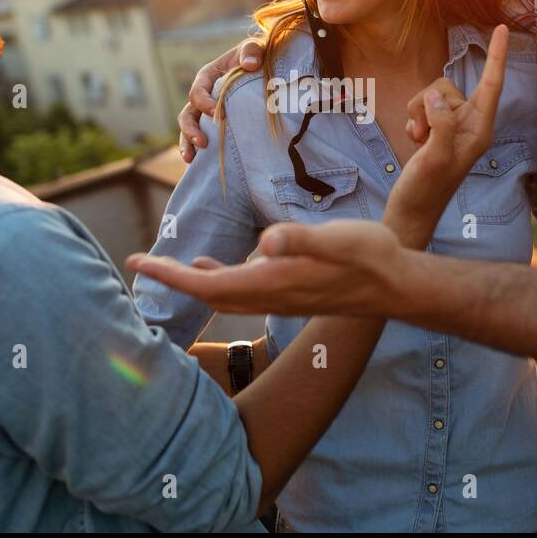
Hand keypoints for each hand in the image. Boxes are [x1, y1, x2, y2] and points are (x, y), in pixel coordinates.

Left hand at [126, 220, 405, 316]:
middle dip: (172, 280)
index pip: (208, 284)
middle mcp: (271, 295)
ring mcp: (281, 297)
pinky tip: (215, 266)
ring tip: (166, 267)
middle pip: (209, 292)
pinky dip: (219, 279)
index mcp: (273, 281)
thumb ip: (301, 240)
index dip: (170, 276)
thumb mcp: (339, 240)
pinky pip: (242, 291)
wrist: (398, 285)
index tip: (138, 263)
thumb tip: (266, 242)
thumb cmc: (372, 256)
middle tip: (139, 264)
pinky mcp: (290, 292)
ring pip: (224, 294)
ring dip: (193, 281)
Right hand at [178, 37, 265, 162]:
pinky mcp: (214, 126)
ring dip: (187, 144)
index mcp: (207, 77)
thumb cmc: (256, 56)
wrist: (263, 69)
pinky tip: (200, 166)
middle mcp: (202, 97)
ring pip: (188, 129)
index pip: (198, 91)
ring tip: (191, 159)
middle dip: (191, 130)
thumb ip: (251, 51)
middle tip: (203, 143)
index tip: (218, 113)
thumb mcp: (255, 48)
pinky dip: (198, 152)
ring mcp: (206, 114)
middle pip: (187, 115)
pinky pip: (201, 140)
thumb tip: (249, 65)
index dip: (204, 103)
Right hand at [393, 24, 509, 220]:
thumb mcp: (434, 157)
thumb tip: (437, 97)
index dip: (495, 56)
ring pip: (431, 96)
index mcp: (480, 131)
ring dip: (417, 114)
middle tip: (421, 135)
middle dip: (427, 103)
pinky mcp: (436, 132)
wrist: (409, 213)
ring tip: (417, 141)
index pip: (491, 85)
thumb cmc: (425, 192)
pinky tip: (414, 143)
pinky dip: (413, 121)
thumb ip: (440, 123)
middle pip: (448, 87)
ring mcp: (452, 129)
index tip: (502, 28)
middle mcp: (470, 126)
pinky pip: (421, 108)